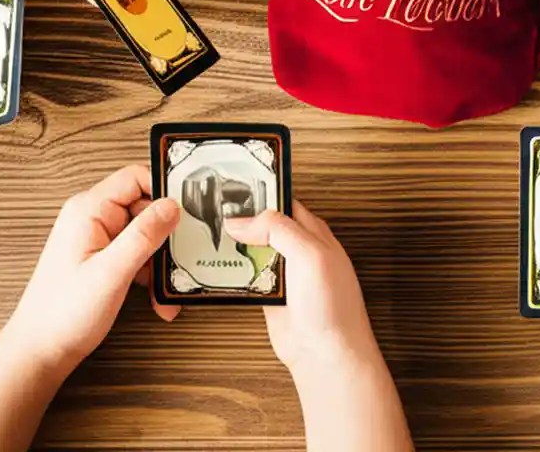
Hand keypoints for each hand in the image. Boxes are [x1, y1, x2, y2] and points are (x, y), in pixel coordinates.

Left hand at [2, 166, 181, 368]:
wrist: (40, 351)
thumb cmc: (63, 313)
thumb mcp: (111, 272)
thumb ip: (143, 235)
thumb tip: (172, 206)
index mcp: (88, 211)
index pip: (135, 178)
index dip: (164, 189)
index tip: (190, 208)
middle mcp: (91, 220)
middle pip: (145, 208)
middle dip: (167, 236)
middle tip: (183, 258)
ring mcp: (97, 240)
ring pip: (144, 235)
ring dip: (161, 262)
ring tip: (167, 289)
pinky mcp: (102, 259)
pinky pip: (137, 255)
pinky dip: (150, 275)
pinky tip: (158, 299)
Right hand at [226, 204, 412, 451]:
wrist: (325, 353)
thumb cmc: (333, 306)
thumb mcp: (310, 254)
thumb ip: (279, 229)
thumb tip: (243, 221)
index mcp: (313, 233)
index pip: (284, 202)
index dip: (261, 193)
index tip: (233, 186)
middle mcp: (298, 250)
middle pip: (264, 225)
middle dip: (241, 219)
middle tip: (212, 210)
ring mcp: (283, 274)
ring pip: (252, 250)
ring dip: (233, 246)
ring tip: (207, 235)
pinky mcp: (269, 296)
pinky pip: (245, 277)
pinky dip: (231, 272)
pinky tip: (214, 267)